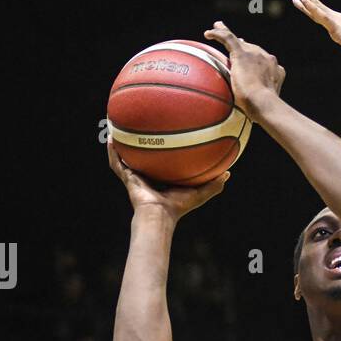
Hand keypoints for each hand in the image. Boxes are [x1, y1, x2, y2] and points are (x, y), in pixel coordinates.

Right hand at [106, 138, 227, 220]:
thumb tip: (229, 174)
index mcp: (163, 178)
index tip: (166, 134)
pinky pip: (117, 163)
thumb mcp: (199, 193)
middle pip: (143, 156)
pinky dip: (113, 152)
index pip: (162, 161)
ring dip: (122, 144)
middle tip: (141, 124)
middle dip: (141, 142)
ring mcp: (135, 177)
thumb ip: (214, 184)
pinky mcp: (127, 178)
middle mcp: (148, 176)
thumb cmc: (179, 207)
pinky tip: (111, 138)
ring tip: (117, 127)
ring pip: (126, 157)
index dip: (163, 149)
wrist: (160, 216)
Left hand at [203, 21, 285, 117]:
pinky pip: (228, 38)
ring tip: (216, 28)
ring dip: (228, 35)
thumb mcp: (267, 105)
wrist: (265, 104)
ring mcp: (256, 55)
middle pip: (252, 50)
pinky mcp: (243, 54)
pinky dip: (218, 34)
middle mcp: (267, 59)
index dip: (255, 58)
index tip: (249, 59)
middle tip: (231, 43)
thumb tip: (254, 116)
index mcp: (275, 70)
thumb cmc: (265, 111)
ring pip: (240, 42)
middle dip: (243, 46)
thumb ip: (261, 103)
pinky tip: (208, 33)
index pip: (263, 61)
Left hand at [285, 0, 340, 70]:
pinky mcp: (337, 28)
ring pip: (314, 5)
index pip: (318, 12)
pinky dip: (312, 8)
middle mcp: (336, 19)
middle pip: (313, 3)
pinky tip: (302, 0)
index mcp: (338, 24)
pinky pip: (322, 16)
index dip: (306, 3)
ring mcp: (336, 22)